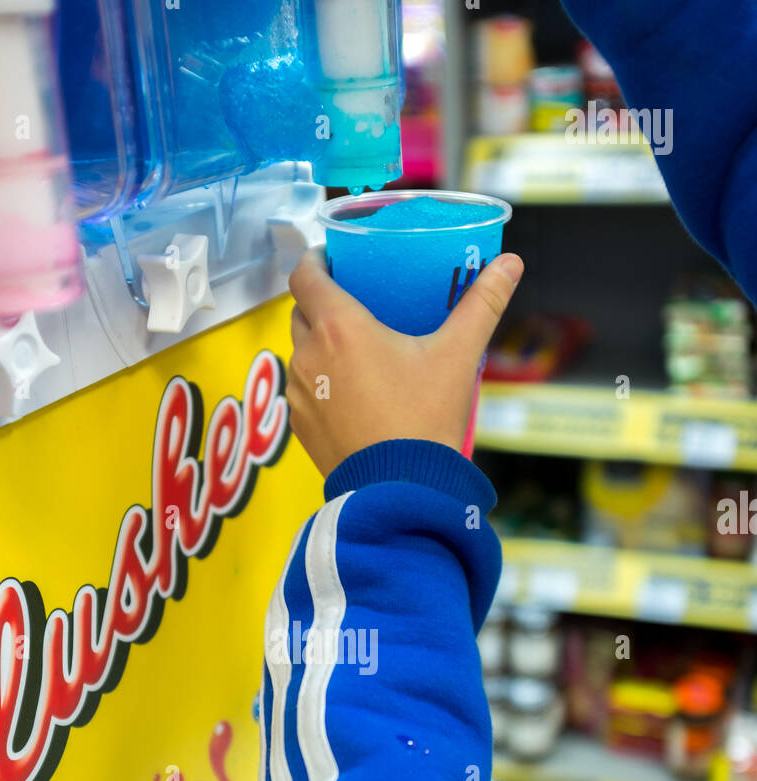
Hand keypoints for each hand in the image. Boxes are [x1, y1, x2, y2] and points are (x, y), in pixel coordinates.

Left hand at [287, 248, 524, 479]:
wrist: (400, 491)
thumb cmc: (424, 421)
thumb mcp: (458, 357)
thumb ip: (483, 304)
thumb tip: (511, 263)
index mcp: (338, 327)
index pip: (305, 275)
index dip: (315, 259)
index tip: (333, 258)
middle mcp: (308, 356)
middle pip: (301, 311)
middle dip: (322, 301)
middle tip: (356, 303)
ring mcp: (300, 393)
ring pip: (300, 352)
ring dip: (319, 344)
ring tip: (355, 349)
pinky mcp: (300, 425)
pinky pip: (304, 389)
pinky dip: (321, 381)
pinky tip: (351, 391)